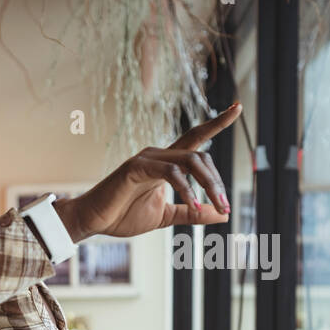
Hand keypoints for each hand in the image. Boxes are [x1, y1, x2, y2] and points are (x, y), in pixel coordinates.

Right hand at [55, 102, 242, 241]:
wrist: (91, 221)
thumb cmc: (122, 216)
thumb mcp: (165, 216)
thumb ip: (192, 213)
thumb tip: (220, 215)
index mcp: (166, 163)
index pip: (196, 138)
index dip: (217, 123)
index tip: (237, 108)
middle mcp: (158, 155)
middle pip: (201, 156)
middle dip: (217, 182)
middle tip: (226, 208)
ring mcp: (147, 158)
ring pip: (191, 160)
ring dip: (208, 184)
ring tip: (216, 206)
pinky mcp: (136, 167)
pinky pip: (170, 173)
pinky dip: (186, 189)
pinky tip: (193, 205)